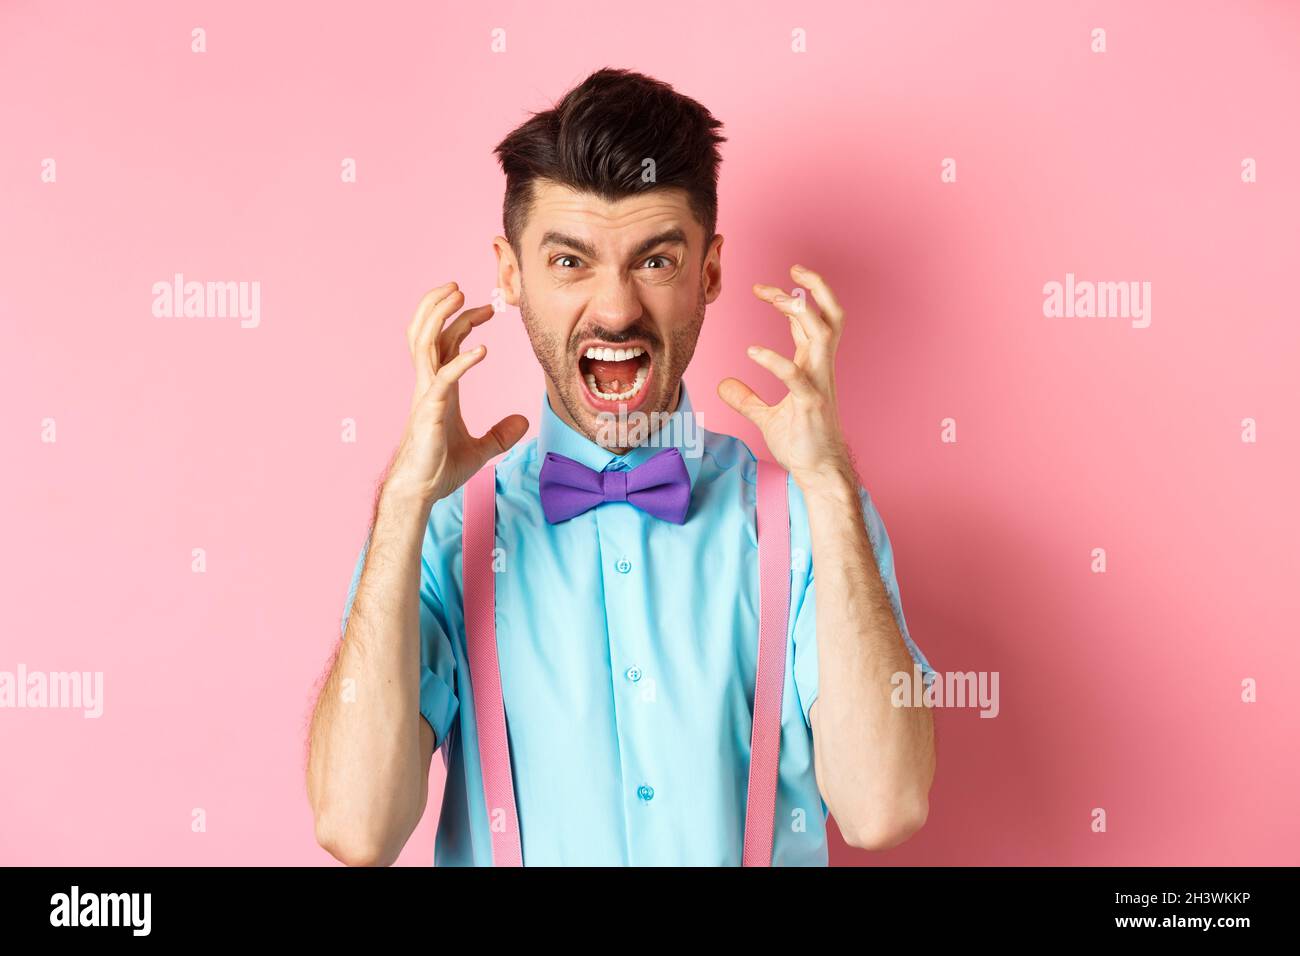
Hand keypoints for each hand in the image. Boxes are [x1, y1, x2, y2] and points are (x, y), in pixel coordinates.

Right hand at [384, 282, 527, 505]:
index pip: (444, 341)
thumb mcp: (481, 449)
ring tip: (460, 297)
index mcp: (437, 387)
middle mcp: (428, 384)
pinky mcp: (430, 410)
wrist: (420, 492)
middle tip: (460, 287)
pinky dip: (461, 361)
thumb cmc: (439, 469)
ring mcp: (426, 395)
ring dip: (441, 317)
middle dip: (439, 305)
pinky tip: (482, 351)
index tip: (486, 309)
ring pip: (424, 343)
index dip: (462, 320)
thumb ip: (501, 434)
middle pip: (426, 332)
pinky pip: (444, 377)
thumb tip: (524, 422)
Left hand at [718, 264, 856, 493]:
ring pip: (824, 334)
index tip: (765, 286)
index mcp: (814, 368)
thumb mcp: (766, 418)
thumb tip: (722, 385)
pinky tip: (752, 352)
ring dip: (802, 310)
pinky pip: (796, 375)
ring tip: (777, 297)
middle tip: (790, 269)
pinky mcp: (811, 404)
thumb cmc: (800, 444)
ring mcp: (819, 384)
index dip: (792, 298)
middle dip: (813, 288)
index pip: (808, 322)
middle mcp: (821, 370)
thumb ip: (746, 399)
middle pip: (827, 316)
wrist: (818, 472)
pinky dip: (776, 360)